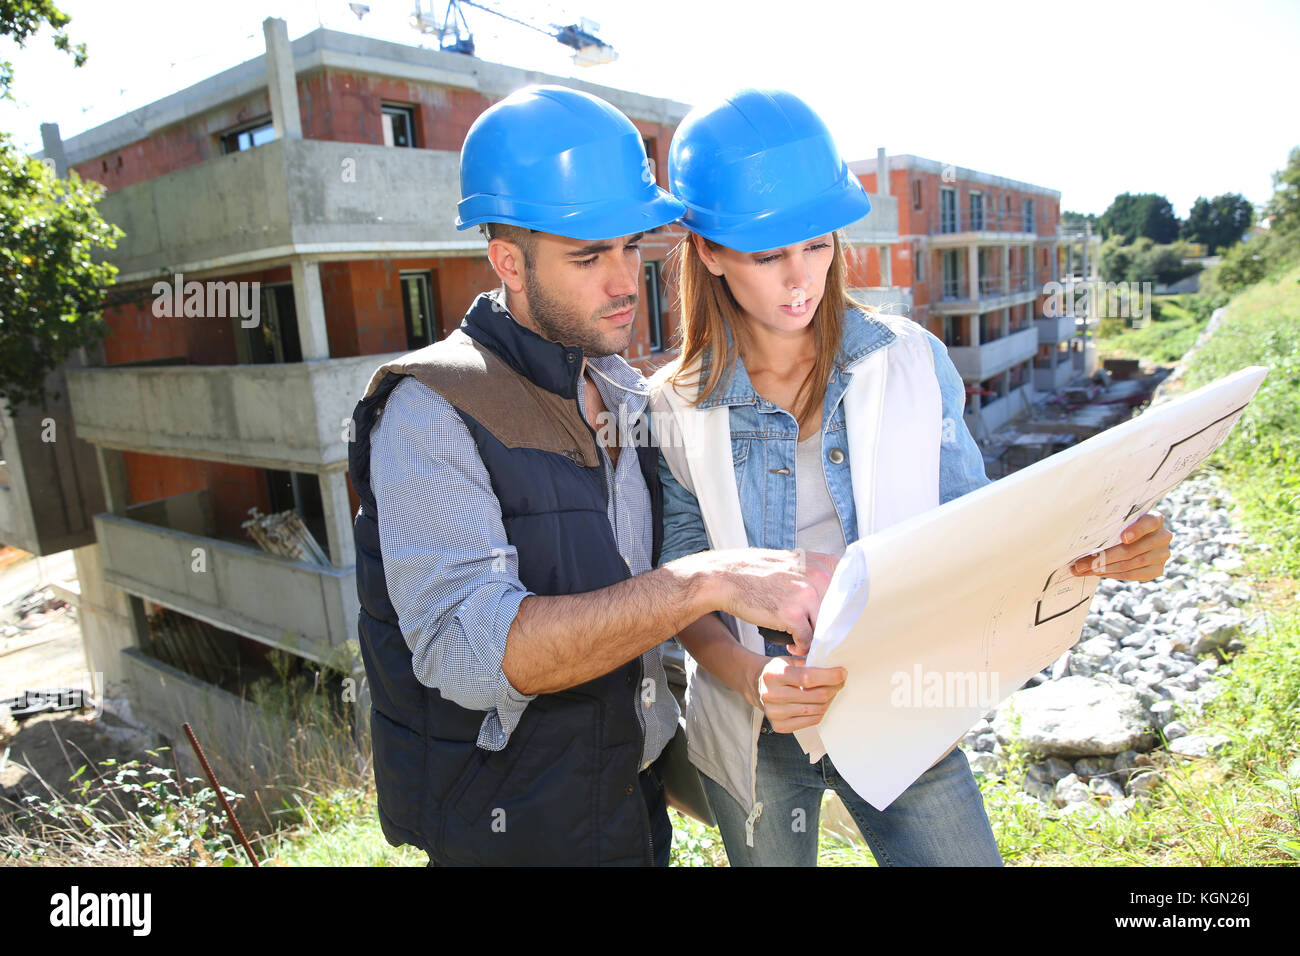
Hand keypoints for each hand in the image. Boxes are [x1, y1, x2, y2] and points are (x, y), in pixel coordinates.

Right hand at [707, 548, 837, 655]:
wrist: (726, 577)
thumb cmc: (757, 572)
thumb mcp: (793, 562)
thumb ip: (816, 574)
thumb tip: (835, 596)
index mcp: (822, 563)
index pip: (849, 592)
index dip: (843, 610)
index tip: (836, 620)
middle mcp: (819, 577)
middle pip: (838, 614)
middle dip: (828, 628)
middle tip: (819, 635)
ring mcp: (806, 595)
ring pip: (824, 629)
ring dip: (814, 639)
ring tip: (802, 641)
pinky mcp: (792, 614)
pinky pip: (807, 640)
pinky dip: (800, 647)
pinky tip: (792, 644)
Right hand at [747, 654, 847, 733]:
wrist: (756, 684)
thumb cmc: (776, 670)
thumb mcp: (788, 660)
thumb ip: (809, 663)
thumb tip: (835, 670)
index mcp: (773, 674)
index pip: (808, 678)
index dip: (830, 676)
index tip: (842, 673)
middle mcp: (771, 695)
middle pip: (816, 696)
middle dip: (834, 688)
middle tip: (839, 682)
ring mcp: (775, 713)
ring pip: (817, 710)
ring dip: (829, 700)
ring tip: (830, 691)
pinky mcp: (780, 726)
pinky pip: (812, 721)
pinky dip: (821, 711)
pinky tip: (820, 703)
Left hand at [1071, 511, 1172, 581]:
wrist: (1139, 538)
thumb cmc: (1123, 527)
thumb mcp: (1120, 521)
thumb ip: (1111, 524)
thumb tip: (1083, 536)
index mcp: (1155, 519)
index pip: (1149, 523)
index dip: (1136, 530)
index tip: (1123, 538)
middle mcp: (1162, 537)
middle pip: (1131, 550)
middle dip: (1102, 558)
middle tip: (1080, 564)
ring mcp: (1162, 554)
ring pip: (1130, 565)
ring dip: (1103, 569)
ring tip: (1083, 570)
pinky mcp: (1157, 569)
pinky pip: (1132, 575)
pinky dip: (1112, 575)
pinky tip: (1097, 573)